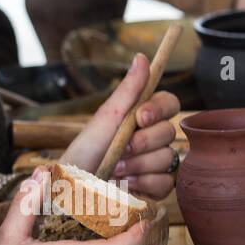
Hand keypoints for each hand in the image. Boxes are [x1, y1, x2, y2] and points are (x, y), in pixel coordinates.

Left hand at [62, 52, 179, 199]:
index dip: (159, 109)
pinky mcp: (157, 186)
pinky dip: (144, 183)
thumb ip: (128, 90)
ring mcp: (156, 162)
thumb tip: (142, 57)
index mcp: (141, 116)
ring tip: (116, 169)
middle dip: (141, 142)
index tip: (140, 117)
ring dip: (138, 165)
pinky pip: (167, 182)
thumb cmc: (86, 149)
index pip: (170, 103)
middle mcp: (152, 138)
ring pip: (168, 158)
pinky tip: (126, 184)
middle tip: (120, 150)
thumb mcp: (106, 117)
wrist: (75, 186)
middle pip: (169, 132)